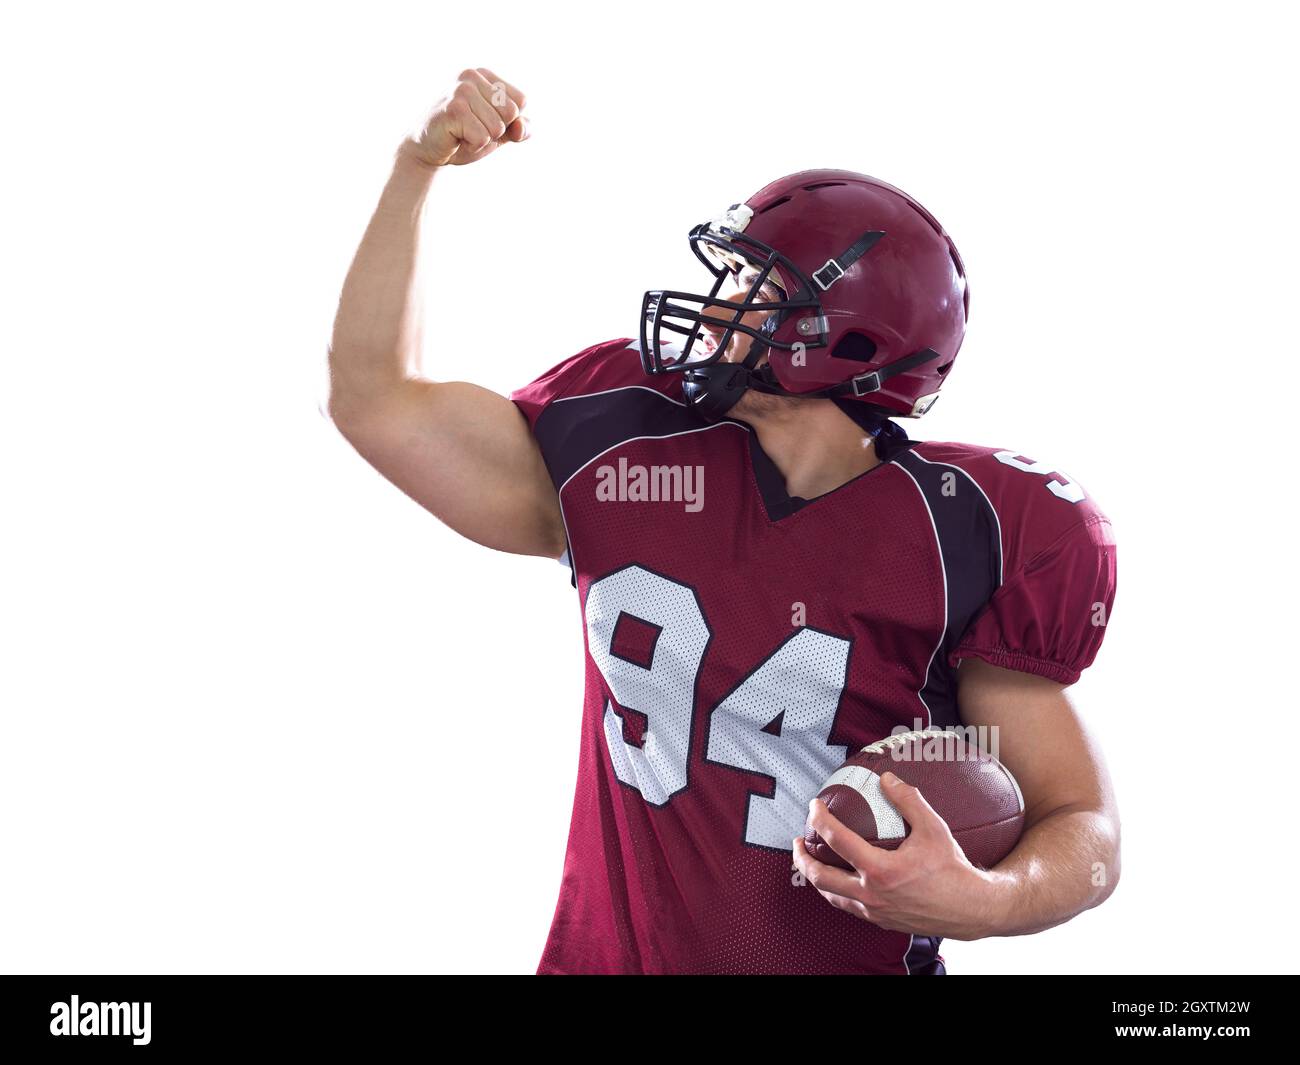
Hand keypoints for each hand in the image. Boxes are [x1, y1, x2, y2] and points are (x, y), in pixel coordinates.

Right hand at [401, 67, 527, 168]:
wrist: (427, 150)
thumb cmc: (464, 137)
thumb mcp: (499, 133)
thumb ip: (519, 128)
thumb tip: (521, 127)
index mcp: (485, 75)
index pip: (521, 101)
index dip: (509, 121)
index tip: (484, 120)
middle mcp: (472, 76)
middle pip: (511, 113)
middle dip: (496, 131)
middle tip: (472, 128)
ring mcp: (461, 90)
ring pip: (498, 128)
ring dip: (483, 140)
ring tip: (463, 133)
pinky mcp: (453, 109)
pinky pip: (482, 138)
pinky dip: (473, 146)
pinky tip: (456, 138)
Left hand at [792, 771, 1010, 940]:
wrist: (970, 909)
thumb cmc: (953, 868)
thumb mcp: (934, 828)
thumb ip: (908, 800)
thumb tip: (886, 778)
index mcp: (880, 871)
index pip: (837, 840)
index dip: (819, 819)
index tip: (814, 805)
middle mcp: (871, 894)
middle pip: (820, 876)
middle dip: (802, 856)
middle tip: (798, 840)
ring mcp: (873, 911)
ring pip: (830, 895)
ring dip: (814, 876)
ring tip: (809, 859)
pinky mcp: (879, 921)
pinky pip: (847, 905)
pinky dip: (835, 890)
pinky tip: (837, 878)